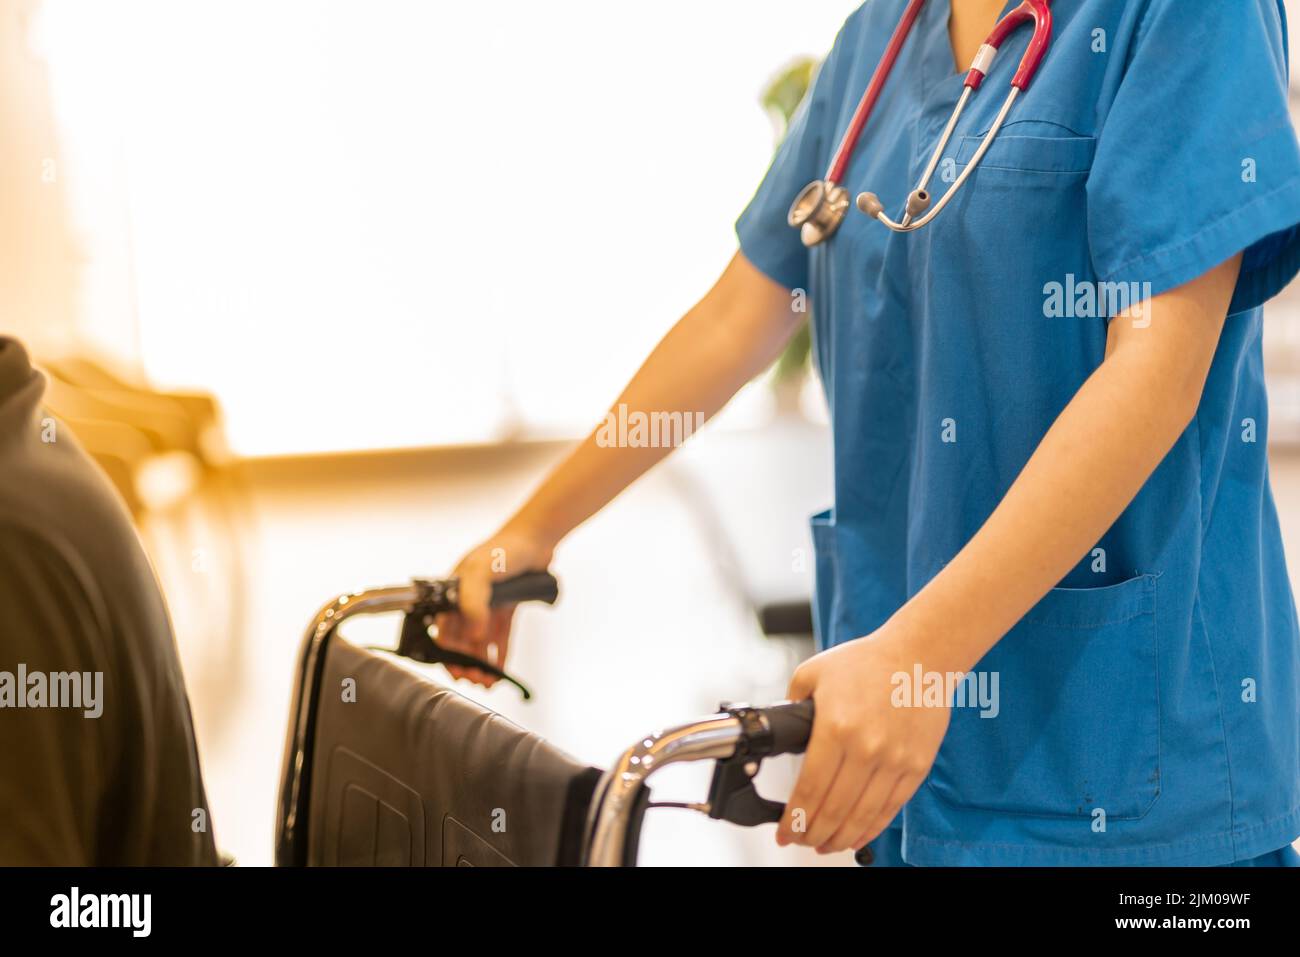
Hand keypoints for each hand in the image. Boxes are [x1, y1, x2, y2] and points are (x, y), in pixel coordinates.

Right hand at [434, 527, 553, 687]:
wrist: (537, 540)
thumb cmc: (504, 549)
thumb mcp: (480, 571)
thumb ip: (473, 601)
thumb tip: (475, 634)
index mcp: (453, 592)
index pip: (444, 629)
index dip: (448, 651)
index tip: (456, 668)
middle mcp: (468, 601)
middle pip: (461, 640)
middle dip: (465, 662)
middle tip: (473, 679)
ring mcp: (489, 606)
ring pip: (481, 643)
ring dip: (481, 663)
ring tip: (487, 681)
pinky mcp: (508, 609)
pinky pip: (501, 637)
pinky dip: (500, 655)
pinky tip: (501, 670)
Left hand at [776, 623, 951, 853]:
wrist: (918, 656)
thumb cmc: (865, 662)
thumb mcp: (812, 674)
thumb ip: (790, 705)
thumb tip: (780, 734)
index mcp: (835, 727)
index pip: (810, 790)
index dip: (793, 820)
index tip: (783, 832)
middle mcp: (866, 748)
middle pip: (834, 810)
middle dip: (812, 834)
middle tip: (800, 841)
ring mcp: (894, 761)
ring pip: (862, 817)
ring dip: (840, 839)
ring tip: (824, 845)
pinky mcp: (916, 767)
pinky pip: (890, 809)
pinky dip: (870, 829)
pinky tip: (855, 836)